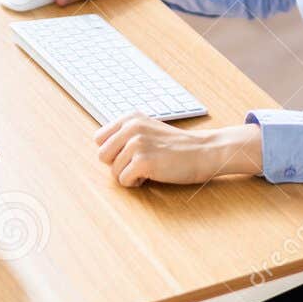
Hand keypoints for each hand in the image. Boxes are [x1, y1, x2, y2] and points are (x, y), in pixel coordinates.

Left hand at [95, 115, 262, 187]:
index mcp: (130, 118)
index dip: (112, 152)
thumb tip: (103, 151)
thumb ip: (126, 134)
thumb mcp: (148, 129)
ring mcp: (136, 144)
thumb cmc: (177, 146)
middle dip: (117, 165)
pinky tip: (151, 176)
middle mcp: (130, 127)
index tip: (128, 155)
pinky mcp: (143, 161)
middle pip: (102, 156)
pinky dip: (136, 183)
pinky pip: (124, 181)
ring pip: (113, 171)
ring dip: (129, 175)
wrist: (203, 151)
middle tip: (137, 164)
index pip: (99, 139)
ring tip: (148, 169)